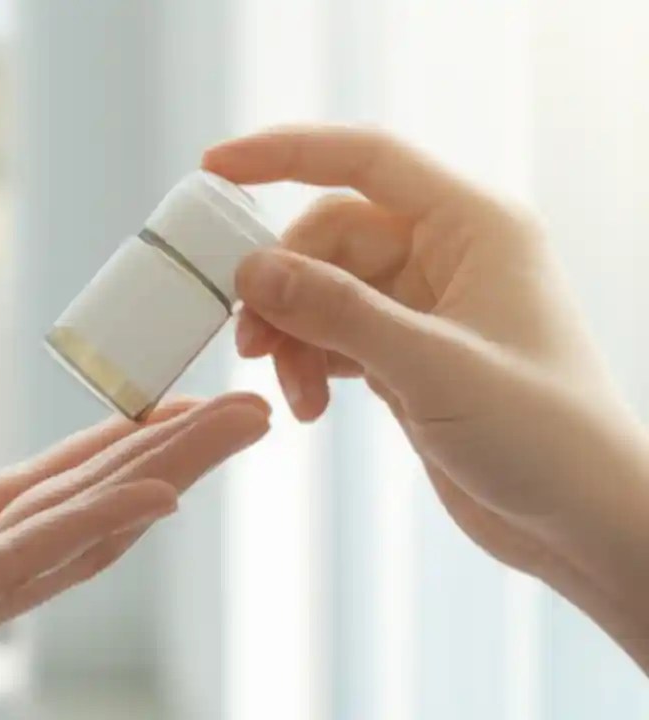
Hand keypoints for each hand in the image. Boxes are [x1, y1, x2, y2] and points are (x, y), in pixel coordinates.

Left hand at [0, 394, 268, 718]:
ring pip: (73, 531)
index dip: (119, 458)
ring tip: (234, 425)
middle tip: (252, 410)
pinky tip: (156, 488)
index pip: (49, 506)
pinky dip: (94, 522)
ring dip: (161, 476)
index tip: (180, 413)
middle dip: (172, 462)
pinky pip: (19, 559)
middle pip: (84, 517)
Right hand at [203, 126, 648, 669]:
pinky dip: (310, 363)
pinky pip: (335, 335)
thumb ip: (338, 313)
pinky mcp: (408, 354)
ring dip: (294, 334)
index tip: (215, 166)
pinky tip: (311, 406)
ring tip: (292, 390)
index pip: (365, 159)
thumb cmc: (545, 435)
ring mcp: (426, 306)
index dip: (285, 153)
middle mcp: (448, 254)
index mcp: (474, 226)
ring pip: (325, 289)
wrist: (583, 522)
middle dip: (283, 284)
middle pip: (331, 235)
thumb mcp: (432, 367)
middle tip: (251, 342)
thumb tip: (253, 269)